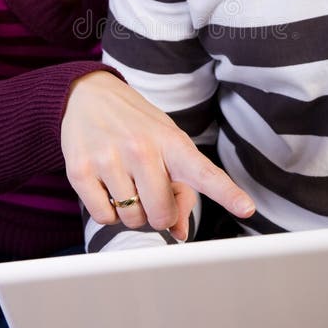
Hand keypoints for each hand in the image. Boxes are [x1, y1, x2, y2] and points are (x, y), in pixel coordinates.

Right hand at [61, 70, 254, 240]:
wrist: (89, 95)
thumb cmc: (136, 125)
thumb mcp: (166, 144)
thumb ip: (180, 187)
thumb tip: (179, 233)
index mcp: (171, 142)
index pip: (203, 172)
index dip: (227, 193)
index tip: (247, 208)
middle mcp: (141, 148)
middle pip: (160, 214)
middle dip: (158, 213)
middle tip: (149, 192)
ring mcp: (109, 158)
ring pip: (131, 218)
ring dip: (131, 211)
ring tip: (126, 182)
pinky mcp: (80, 170)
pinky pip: (103, 217)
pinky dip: (108, 211)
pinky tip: (106, 185)